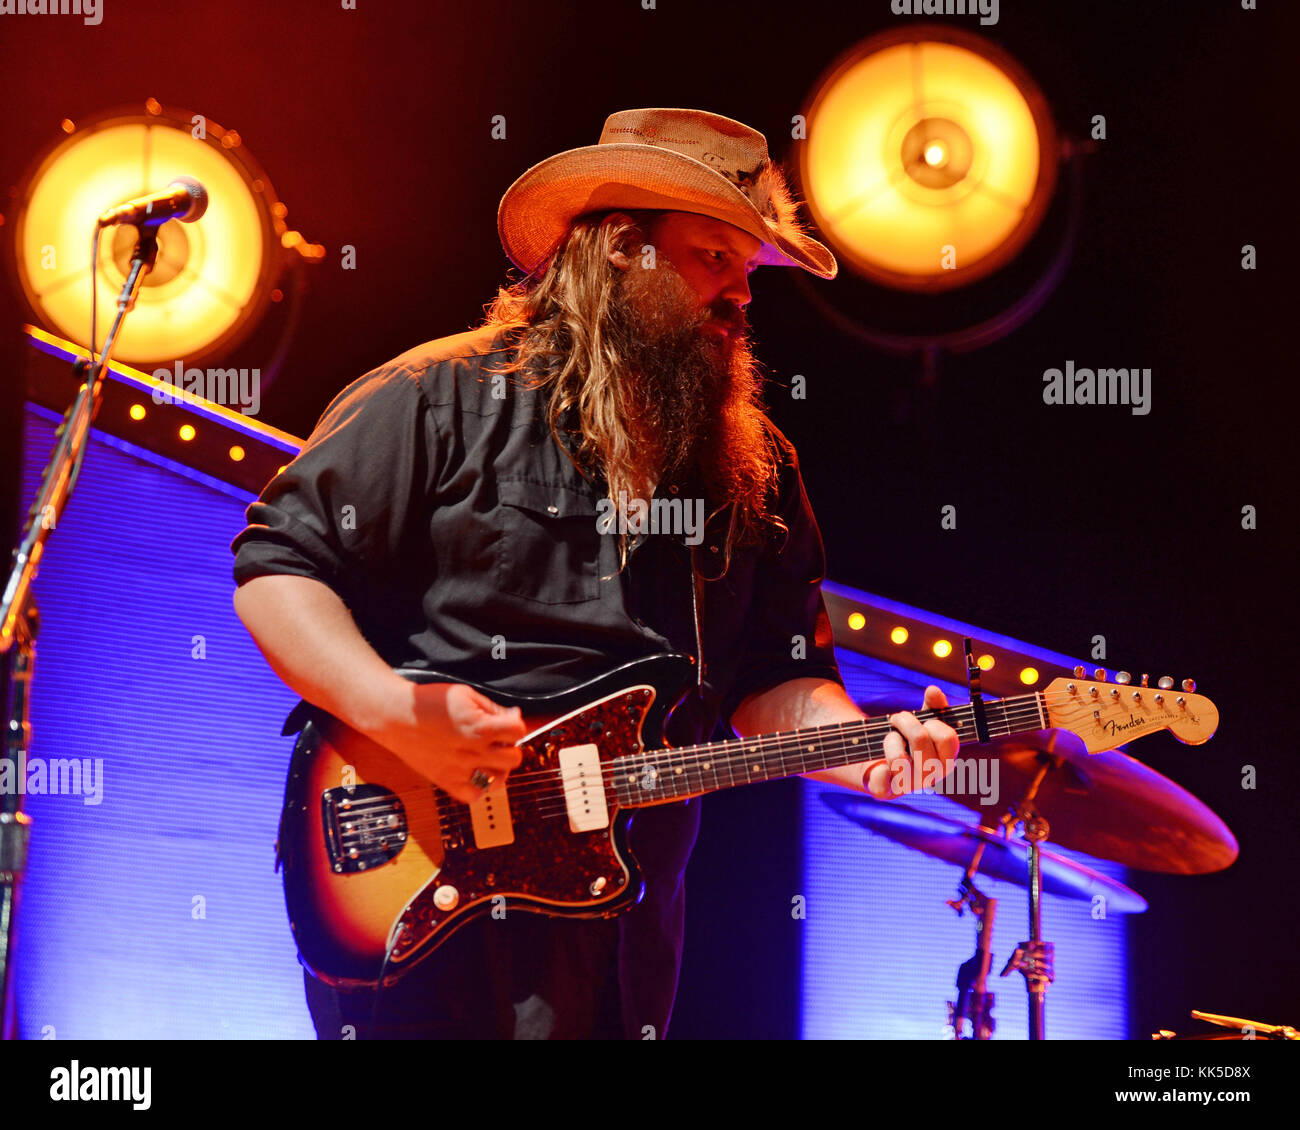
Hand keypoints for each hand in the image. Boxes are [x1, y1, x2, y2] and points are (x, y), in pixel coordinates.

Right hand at [370, 681, 527, 802]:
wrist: (396, 716)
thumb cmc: (427, 703)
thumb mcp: (465, 695)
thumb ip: (493, 707)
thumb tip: (512, 715)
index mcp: (479, 728)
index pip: (519, 731)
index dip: (515, 723)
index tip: (508, 722)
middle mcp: (472, 752)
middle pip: (514, 758)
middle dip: (510, 746)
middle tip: (498, 740)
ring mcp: (460, 770)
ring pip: (499, 780)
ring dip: (499, 768)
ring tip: (489, 757)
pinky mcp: (446, 781)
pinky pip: (474, 795)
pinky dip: (479, 787)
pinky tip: (475, 772)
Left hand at [864, 685, 958, 799]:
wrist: (879, 763)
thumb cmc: (907, 740)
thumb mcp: (922, 721)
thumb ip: (933, 706)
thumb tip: (934, 690)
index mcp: (945, 761)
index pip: (948, 738)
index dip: (933, 722)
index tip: (923, 718)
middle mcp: (931, 777)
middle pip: (921, 739)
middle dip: (906, 721)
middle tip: (897, 717)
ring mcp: (909, 786)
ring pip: (899, 758)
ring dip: (890, 738)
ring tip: (890, 737)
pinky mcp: (886, 791)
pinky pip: (882, 779)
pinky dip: (879, 767)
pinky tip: (880, 763)